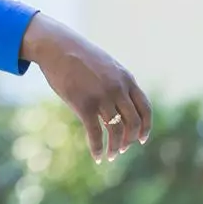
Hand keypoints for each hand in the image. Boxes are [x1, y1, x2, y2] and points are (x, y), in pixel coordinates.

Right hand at [21, 13, 152, 162]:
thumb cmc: (78, 57)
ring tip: (111, 155)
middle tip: (123, 148)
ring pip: (116, 130)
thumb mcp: (106, 66)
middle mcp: (118, 89)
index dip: (146, 127)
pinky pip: (95, 132)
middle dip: (130, 140)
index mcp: (126, 79)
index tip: (141, 139)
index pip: (145, 109)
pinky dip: (98, 147)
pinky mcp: (83, 104)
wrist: (56, 47)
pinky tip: (97, 156)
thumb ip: (117, 83)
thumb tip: (120, 104)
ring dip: (115, 147)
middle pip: (133, 123)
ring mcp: (101, 97)